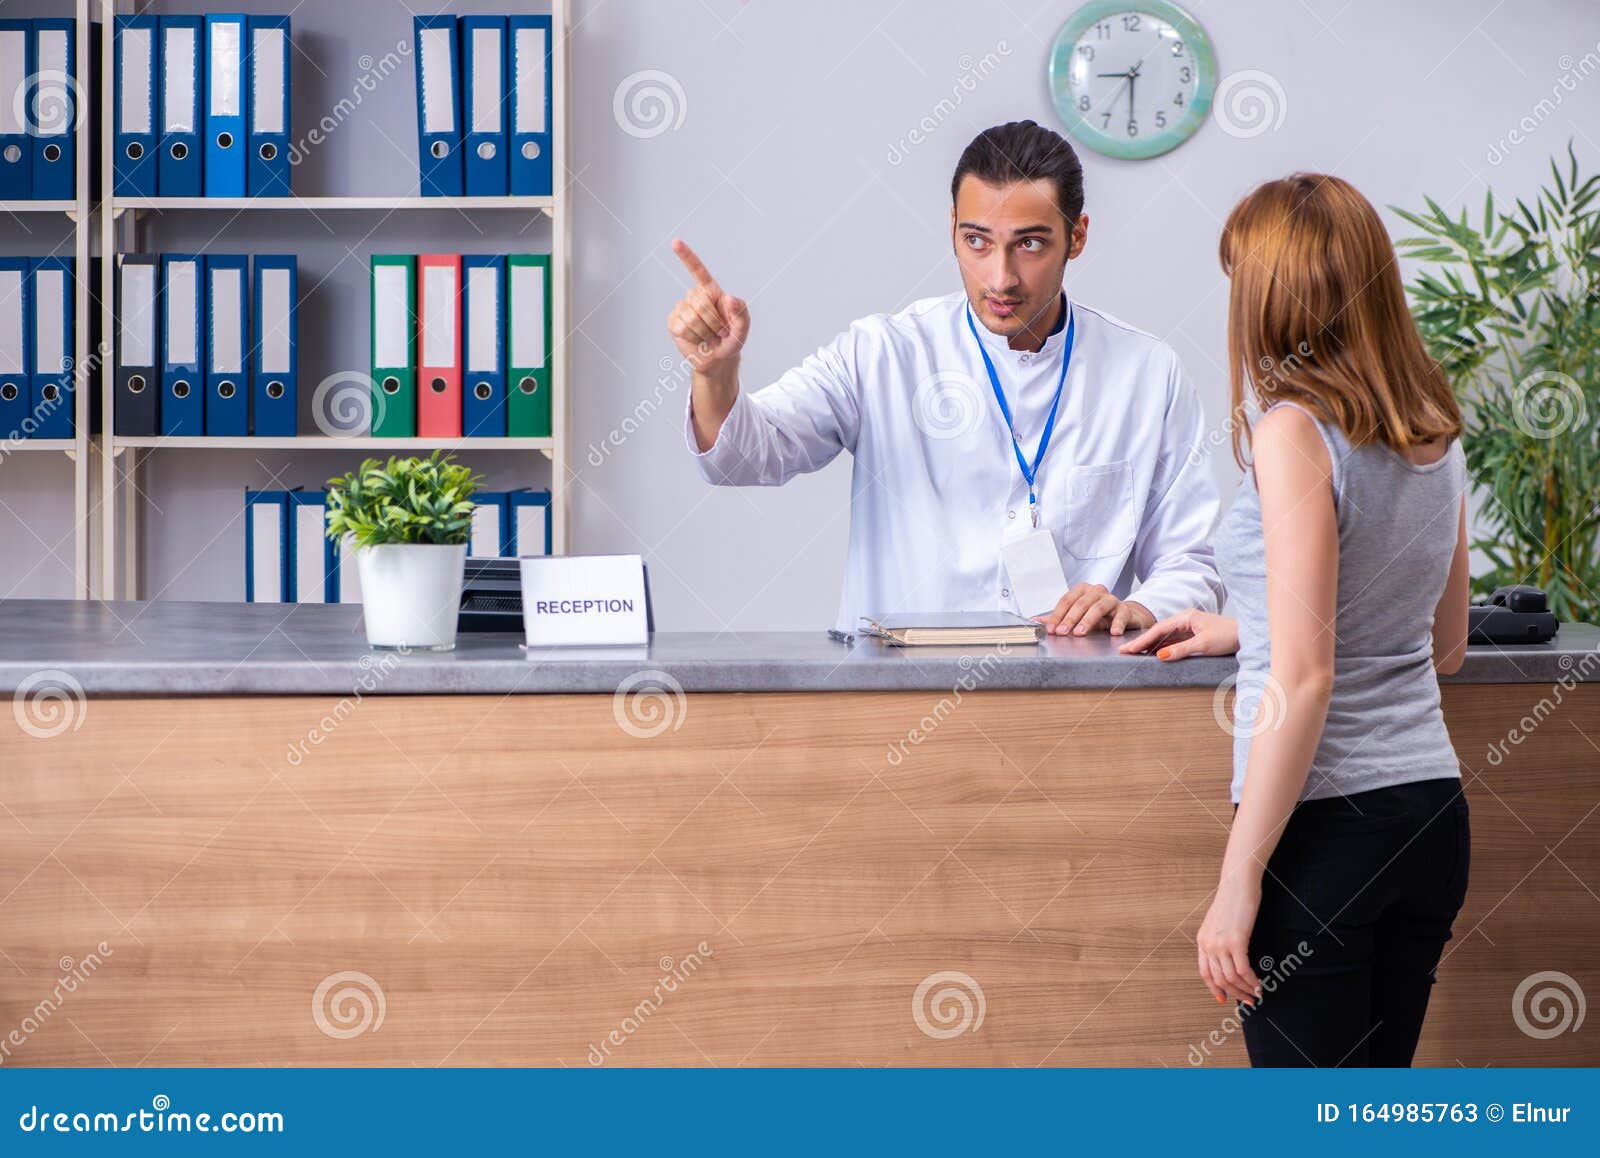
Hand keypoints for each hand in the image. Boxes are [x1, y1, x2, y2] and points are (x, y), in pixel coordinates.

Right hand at [666, 239, 749, 375]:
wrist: (718, 358)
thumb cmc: (731, 339)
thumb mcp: (743, 328)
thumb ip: (742, 313)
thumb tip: (730, 298)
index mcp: (710, 291)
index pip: (697, 270)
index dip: (686, 256)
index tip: (675, 241)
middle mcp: (694, 296)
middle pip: (702, 304)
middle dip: (714, 323)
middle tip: (720, 332)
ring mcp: (681, 308)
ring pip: (692, 318)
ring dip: (705, 333)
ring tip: (709, 337)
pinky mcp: (673, 322)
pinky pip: (682, 328)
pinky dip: (694, 338)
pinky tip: (698, 340)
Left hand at [1034, 584, 1154, 635]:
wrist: (1125, 616)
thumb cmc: (1098, 615)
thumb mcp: (1077, 616)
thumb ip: (1058, 618)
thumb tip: (1035, 621)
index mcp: (1082, 590)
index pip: (1066, 601)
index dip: (1057, 615)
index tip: (1051, 629)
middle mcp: (1097, 592)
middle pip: (1081, 603)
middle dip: (1070, 618)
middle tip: (1063, 632)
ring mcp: (1112, 600)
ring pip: (1099, 607)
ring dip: (1088, 620)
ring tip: (1080, 632)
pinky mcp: (1125, 610)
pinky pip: (1121, 615)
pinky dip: (1117, 623)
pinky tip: (1113, 632)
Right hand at [1117, 608, 1238, 658]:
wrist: (1248, 636)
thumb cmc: (1229, 636)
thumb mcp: (1203, 645)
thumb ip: (1181, 650)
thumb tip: (1160, 656)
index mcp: (1186, 617)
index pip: (1159, 629)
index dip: (1142, 640)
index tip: (1128, 649)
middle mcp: (1186, 620)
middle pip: (1159, 632)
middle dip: (1142, 642)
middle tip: (1125, 651)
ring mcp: (1190, 628)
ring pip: (1166, 637)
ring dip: (1151, 646)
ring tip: (1135, 654)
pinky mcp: (1195, 636)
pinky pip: (1174, 642)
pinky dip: (1163, 648)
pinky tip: (1155, 654)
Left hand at [1197, 877, 1263, 1006]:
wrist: (1237, 883)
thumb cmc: (1233, 900)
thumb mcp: (1219, 922)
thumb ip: (1219, 939)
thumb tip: (1228, 956)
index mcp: (1202, 940)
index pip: (1205, 973)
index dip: (1215, 988)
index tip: (1224, 999)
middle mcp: (1208, 944)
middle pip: (1219, 979)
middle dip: (1235, 993)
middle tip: (1248, 1000)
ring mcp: (1220, 944)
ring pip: (1232, 978)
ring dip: (1245, 989)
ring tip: (1257, 994)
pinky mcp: (1236, 941)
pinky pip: (1243, 970)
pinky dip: (1252, 981)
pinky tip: (1259, 984)